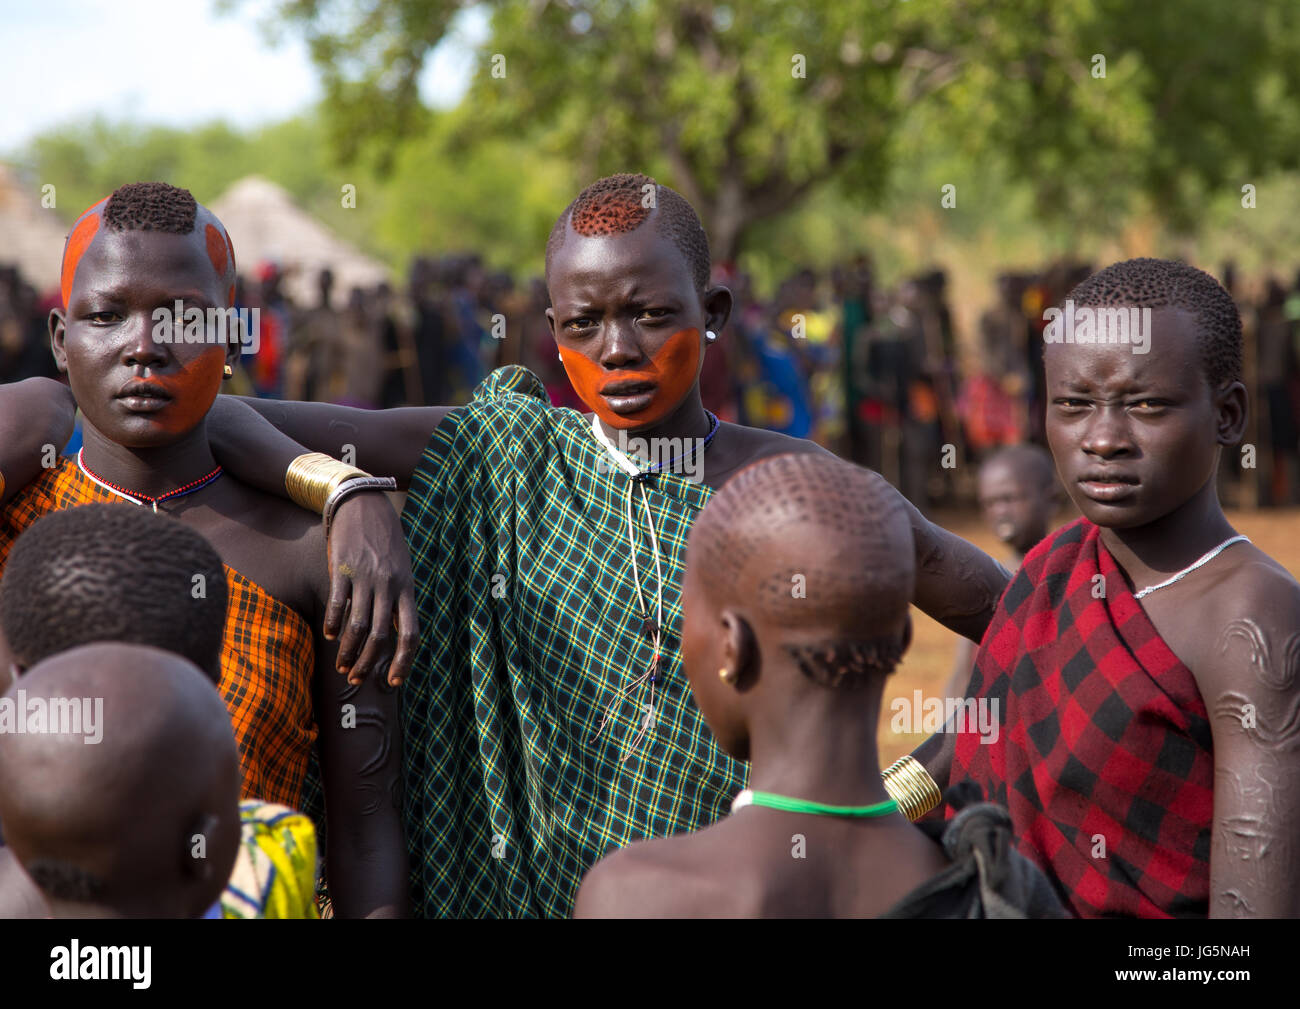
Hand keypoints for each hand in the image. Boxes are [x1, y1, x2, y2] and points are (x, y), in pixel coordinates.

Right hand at [324, 493, 418, 686]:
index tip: (393, 681)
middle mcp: (388, 585)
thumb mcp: (402, 567)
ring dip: (347, 650)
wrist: (363, 503)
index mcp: (407, 588)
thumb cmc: (384, 540)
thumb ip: (398, 598)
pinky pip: (337, 604)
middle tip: (356, 678)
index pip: (410, 633)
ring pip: (357, 626)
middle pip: (381, 636)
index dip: (403, 661)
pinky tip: (328, 635)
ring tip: (341, 664)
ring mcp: (365, 577)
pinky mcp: (342, 569)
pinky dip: (332, 624)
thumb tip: (391, 633)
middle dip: (368, 663)